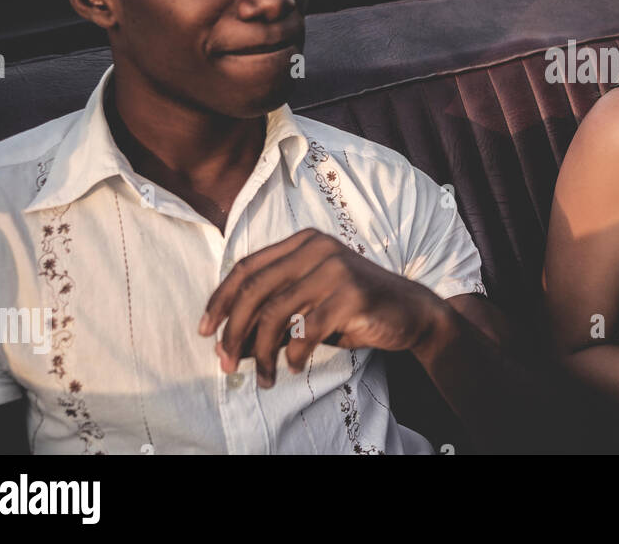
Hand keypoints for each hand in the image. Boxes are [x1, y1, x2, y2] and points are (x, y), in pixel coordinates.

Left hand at [198, 228, 449, 387]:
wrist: (412, 312)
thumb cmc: (355, 309)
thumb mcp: (311, 304)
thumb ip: (274, 315)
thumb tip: (227, 346)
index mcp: (303, 242)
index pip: (247, 267)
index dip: (220, 300)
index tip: (205, 331)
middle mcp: (317, 248)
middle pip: (255, 290)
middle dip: (234, 331)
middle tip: (225, 363)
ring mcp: (335, 268)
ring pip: (276, 313)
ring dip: (262, 352)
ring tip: (264, 377)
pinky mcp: (352, 293)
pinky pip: (307, 330)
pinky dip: (296, 355)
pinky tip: (296, 366)